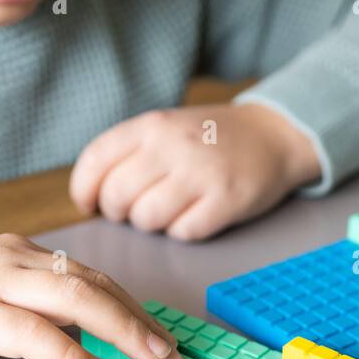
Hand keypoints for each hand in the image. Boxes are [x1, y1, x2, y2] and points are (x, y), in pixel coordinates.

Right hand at [0, 234, 180, 358]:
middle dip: (139, 319)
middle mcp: (7, 261)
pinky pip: (30, 332)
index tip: (160, 337)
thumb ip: (27, 312)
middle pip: (91, 283)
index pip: (88, 276)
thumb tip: (81, 340)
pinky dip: (67, 353)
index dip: (130, 307)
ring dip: (120, 330)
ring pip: (72, 298)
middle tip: (173, 353)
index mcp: (13, 255)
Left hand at [69, 103, 320, 241]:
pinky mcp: (225, 201)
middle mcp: (173, 146)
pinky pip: (183, 233)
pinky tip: (194, 216)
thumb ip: (128, 153)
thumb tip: (92, 194)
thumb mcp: (166, 128)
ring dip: (151, 224)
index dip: (84, 190)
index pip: (95, 160)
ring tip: (167, 211)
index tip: (90, 205)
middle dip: (118, 213)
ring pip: (147, 219)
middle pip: (118, 196)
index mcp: (152, 125)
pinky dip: (182, 232)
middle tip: (134, 211)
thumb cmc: (209, 139)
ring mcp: (201, 173)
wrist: (273, 135)